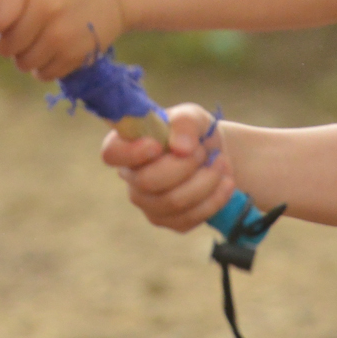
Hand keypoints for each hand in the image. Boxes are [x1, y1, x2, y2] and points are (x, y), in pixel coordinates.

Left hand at [0, 0, 125, 80]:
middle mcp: (46, 8)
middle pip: (5, 46)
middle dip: (7, 41)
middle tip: (22, 28)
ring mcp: (63, 34)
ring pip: (23, 64)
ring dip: (26, 55)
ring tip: (40, 36)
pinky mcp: (78, 54)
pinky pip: (44, 74)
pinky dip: (44, 65)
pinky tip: (55, 46)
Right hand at [100, 103, 238, 232]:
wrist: (214, 156)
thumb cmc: (193, 132)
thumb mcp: (192, 116)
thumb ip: (185, 123)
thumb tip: (181, 147)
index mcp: (127, 144)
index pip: (112, 153)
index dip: (131, 153)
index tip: (158, 145)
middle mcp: (131, 176)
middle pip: (148, 181)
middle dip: (185, 165)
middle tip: (203, 151)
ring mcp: (148, 203)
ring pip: (173, 202)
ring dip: (206, 181)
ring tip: (220, 163)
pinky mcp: (169, 221)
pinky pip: (190, 218)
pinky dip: (214, 199)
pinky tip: (224, 182)